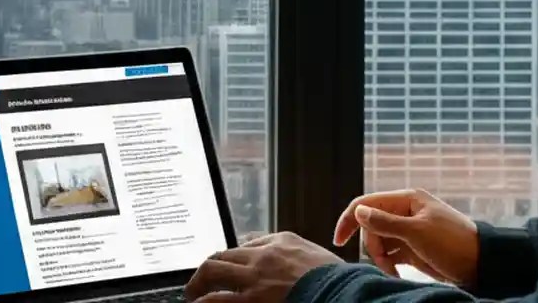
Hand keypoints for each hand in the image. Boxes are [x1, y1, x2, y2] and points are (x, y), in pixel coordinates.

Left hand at [184, 232, 342, 301]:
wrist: (345, 293)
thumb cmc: (338, 281)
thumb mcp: (317, 258)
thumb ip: (297, 255)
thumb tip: (288, 258)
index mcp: (281, 241)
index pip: (247, 244)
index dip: (233, 257)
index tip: (226, 266)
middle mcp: (263, 253)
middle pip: (223, 254)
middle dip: (208, 267)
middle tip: (200, 281)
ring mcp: (255, 276)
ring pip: (212, 269)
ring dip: (198, 282)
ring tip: (193, 294)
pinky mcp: (252, 298)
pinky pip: (218, 297)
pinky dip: (204, 301)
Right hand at [331, 188, 478, 285]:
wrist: (481, 264)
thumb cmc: (452, 243)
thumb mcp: (417, 232)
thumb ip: (385, 222)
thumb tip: (358, 212)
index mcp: (406, 200)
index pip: (366, 203)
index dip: (349, 219)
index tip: (337, 241)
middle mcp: (404, 211)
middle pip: (371, 225)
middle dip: (372, 246)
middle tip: (384, 264)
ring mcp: (408, 230)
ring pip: (379, 241)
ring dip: (380, 257)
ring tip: (393, 271)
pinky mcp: (413, 247)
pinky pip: (390, 253)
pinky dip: (388, 263)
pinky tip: (396, 273)